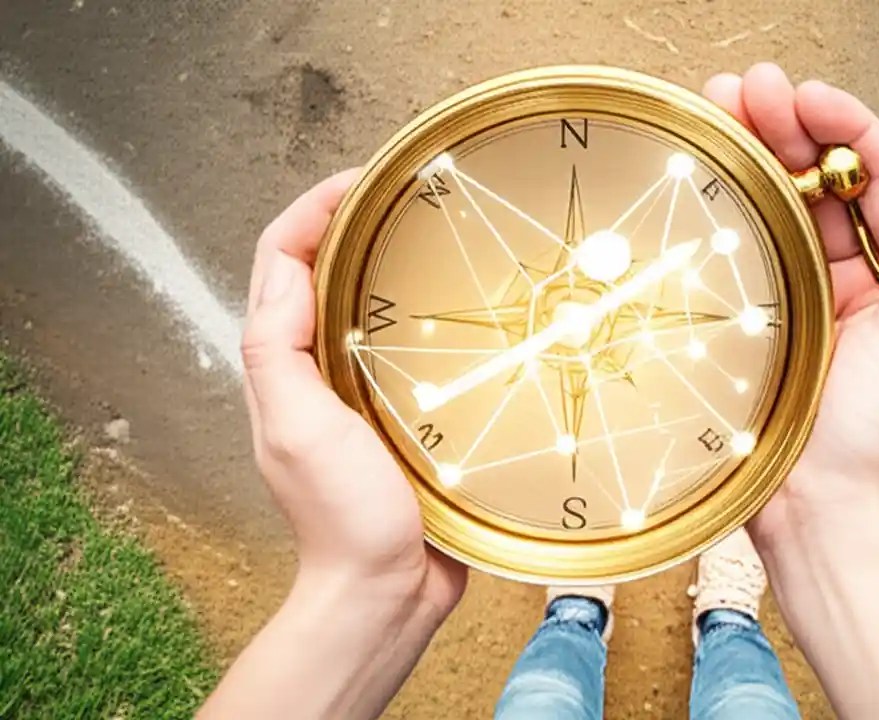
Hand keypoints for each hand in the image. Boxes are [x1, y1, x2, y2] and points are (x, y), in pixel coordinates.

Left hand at [201, 171, 465, 718]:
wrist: (388, 592)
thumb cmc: (343, 519)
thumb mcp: (298, 427)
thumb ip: (279, 350)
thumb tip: (290, 266)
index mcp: (284, 367)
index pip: (282, 263)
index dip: (311, 212)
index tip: (361, 181)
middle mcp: (320, 372)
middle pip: (325, 276)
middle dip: (354, 226)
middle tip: (406, 196)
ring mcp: (366, 395)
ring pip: (371, 310)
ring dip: (392, 265)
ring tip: (437, 235)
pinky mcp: (410, 418)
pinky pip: (416, 352)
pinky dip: (430, 318)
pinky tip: (468, 310)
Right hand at [700, 64, 878, 542]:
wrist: (819, 519)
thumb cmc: (873, 447)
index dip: (848, 130)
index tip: (811, 98)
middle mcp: (852, 283)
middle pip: (823, 184)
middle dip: (790, 127)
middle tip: (751, 87)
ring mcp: (801, 302)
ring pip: (779, 209)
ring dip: (753, 153)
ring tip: (720, 107)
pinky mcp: (756, 324)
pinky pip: (744, 253)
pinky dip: (728, 209)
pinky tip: (708, 174)